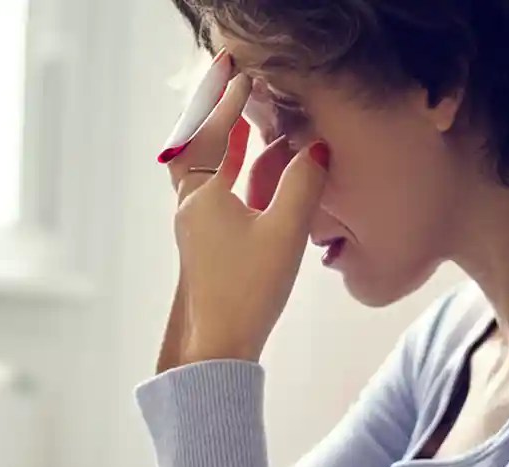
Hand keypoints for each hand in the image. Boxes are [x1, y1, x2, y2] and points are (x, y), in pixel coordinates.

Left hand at [158, 74, 329, 369]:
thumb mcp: (285, 232)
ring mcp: (197, 230)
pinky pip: (215, 196)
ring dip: (223, 146)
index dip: (230, 103)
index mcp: (202, 198)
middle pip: (194, 149)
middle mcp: (192, 209)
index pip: (214, 136)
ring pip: (204, 174)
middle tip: (231, 92)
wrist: (219, 347)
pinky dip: (231, 175)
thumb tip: (316, 149)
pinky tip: (252, 176)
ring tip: (244, 124)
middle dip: (213, 118)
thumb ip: (302, 185)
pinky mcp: (208, 249)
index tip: (245, 77)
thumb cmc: (248, 290)